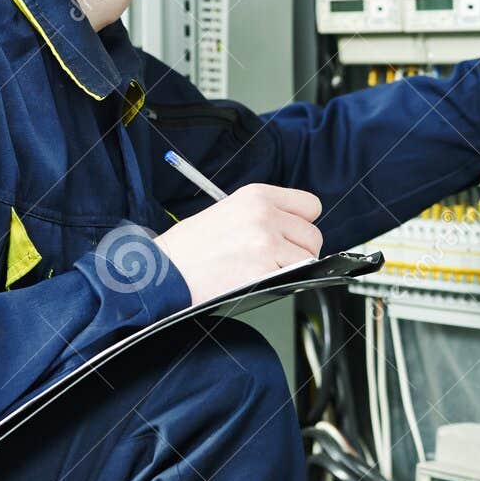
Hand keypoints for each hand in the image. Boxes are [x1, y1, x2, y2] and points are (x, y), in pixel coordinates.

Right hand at [154, 183, 323, 303]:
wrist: (166, 271)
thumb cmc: (191, 247)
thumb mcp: (229, 211)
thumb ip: (264, 214)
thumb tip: (293, 228)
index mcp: (257, 196)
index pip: (310, 205)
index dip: (301, 224)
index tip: (290, 234)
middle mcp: (265, 215)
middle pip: (313, 235)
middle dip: (298, 251)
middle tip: (274, 260)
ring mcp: (267, 243)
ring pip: (308, 259)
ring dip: (292, 269)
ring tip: (264, 271)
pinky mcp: (265, 271)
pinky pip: (295, 279)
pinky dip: (282, 284)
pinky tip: (258, 282)